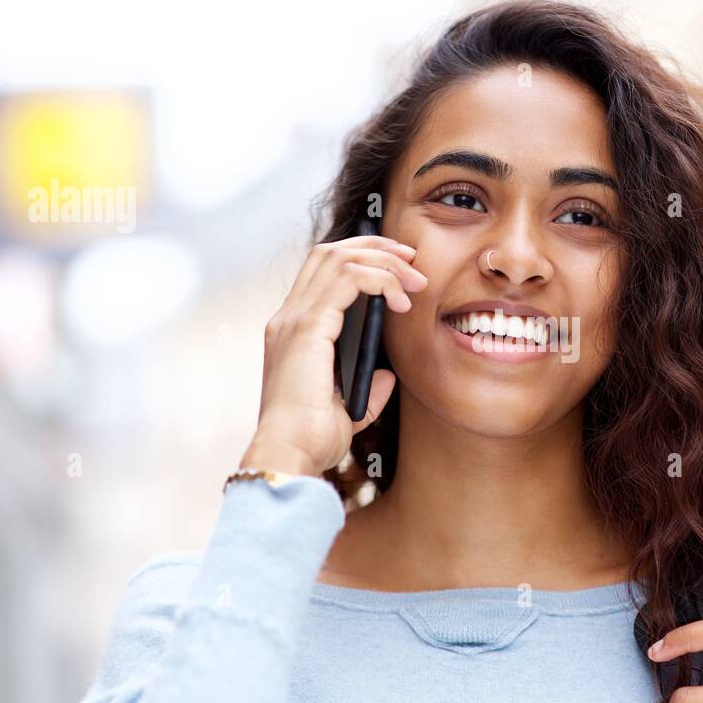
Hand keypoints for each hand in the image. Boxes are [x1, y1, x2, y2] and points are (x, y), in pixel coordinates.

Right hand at [240, 232, 427, 475]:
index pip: (322, 272)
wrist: (291, 455)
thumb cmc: (311, 440)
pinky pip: (348, 279)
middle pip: (329, 252)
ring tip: (415, 280)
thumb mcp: (347, 412)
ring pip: (339, 257)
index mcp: (292, 333)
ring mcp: (294, 320)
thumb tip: (387, 376)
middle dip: (376, 247)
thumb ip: (366, 390)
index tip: (401, 270)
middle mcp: (288, 319)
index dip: (363, 259)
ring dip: (384, 261)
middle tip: (412, 261)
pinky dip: (380, 279)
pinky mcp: (308, 328)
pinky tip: (400, 300)